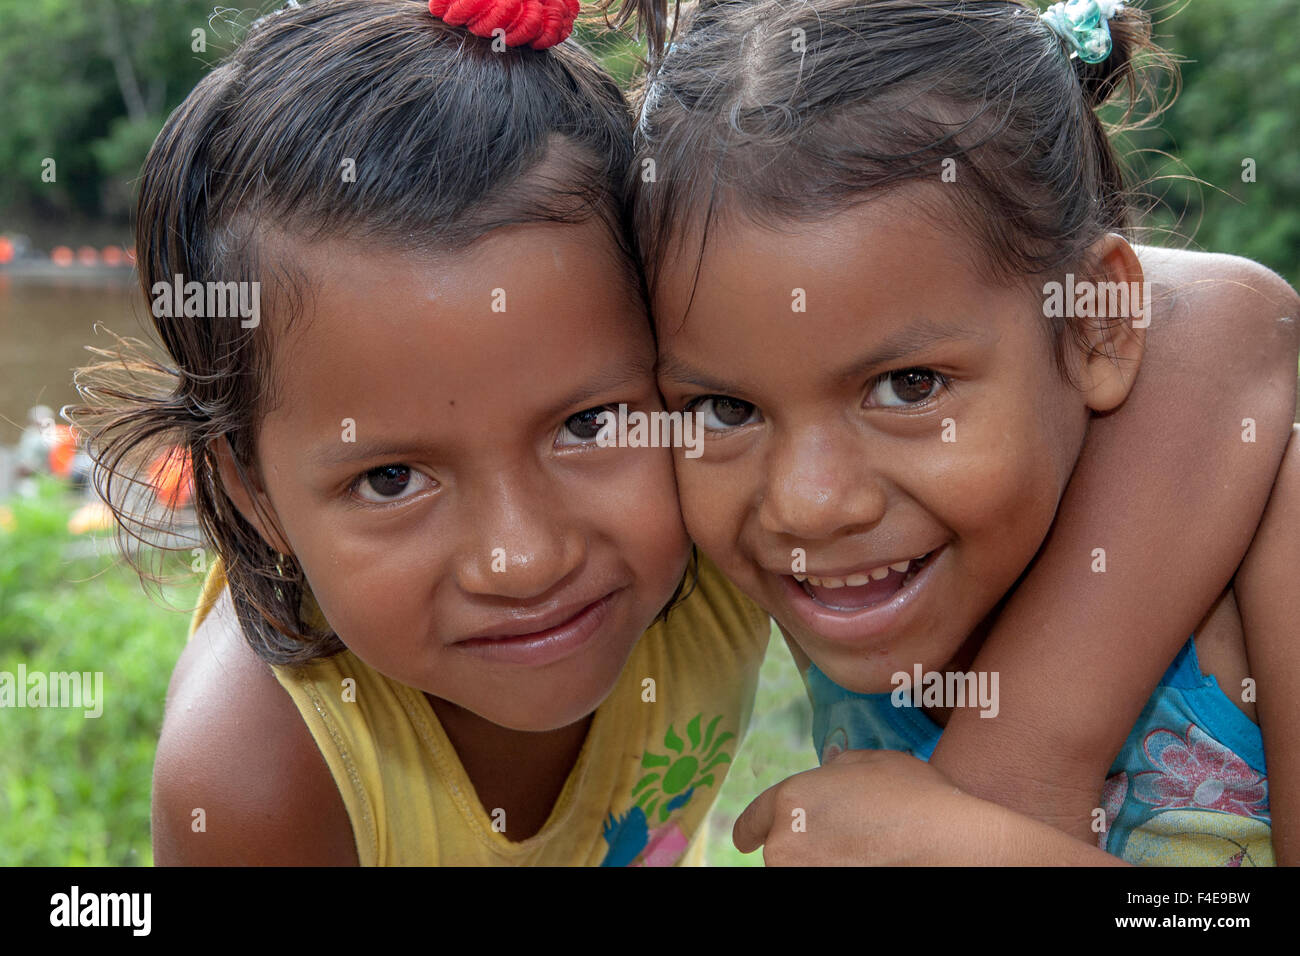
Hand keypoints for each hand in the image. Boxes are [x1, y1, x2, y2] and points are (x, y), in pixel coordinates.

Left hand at [732, 749, 1124, 865]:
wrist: (948, 845)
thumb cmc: (917, 799)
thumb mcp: (875, 762)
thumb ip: (839, 767)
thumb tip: (830, 769)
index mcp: (791, 798)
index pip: (753, 821)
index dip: (750, 830)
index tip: (747, 840)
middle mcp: (786, 843)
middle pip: (781, 850)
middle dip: (803, 845)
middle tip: (844, 840)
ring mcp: (803, 875)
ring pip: (800, 869)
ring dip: (820, 862)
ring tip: (864, 855)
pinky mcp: (820, 893)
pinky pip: (820, 880)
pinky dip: (836, 872)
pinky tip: (869, 864)